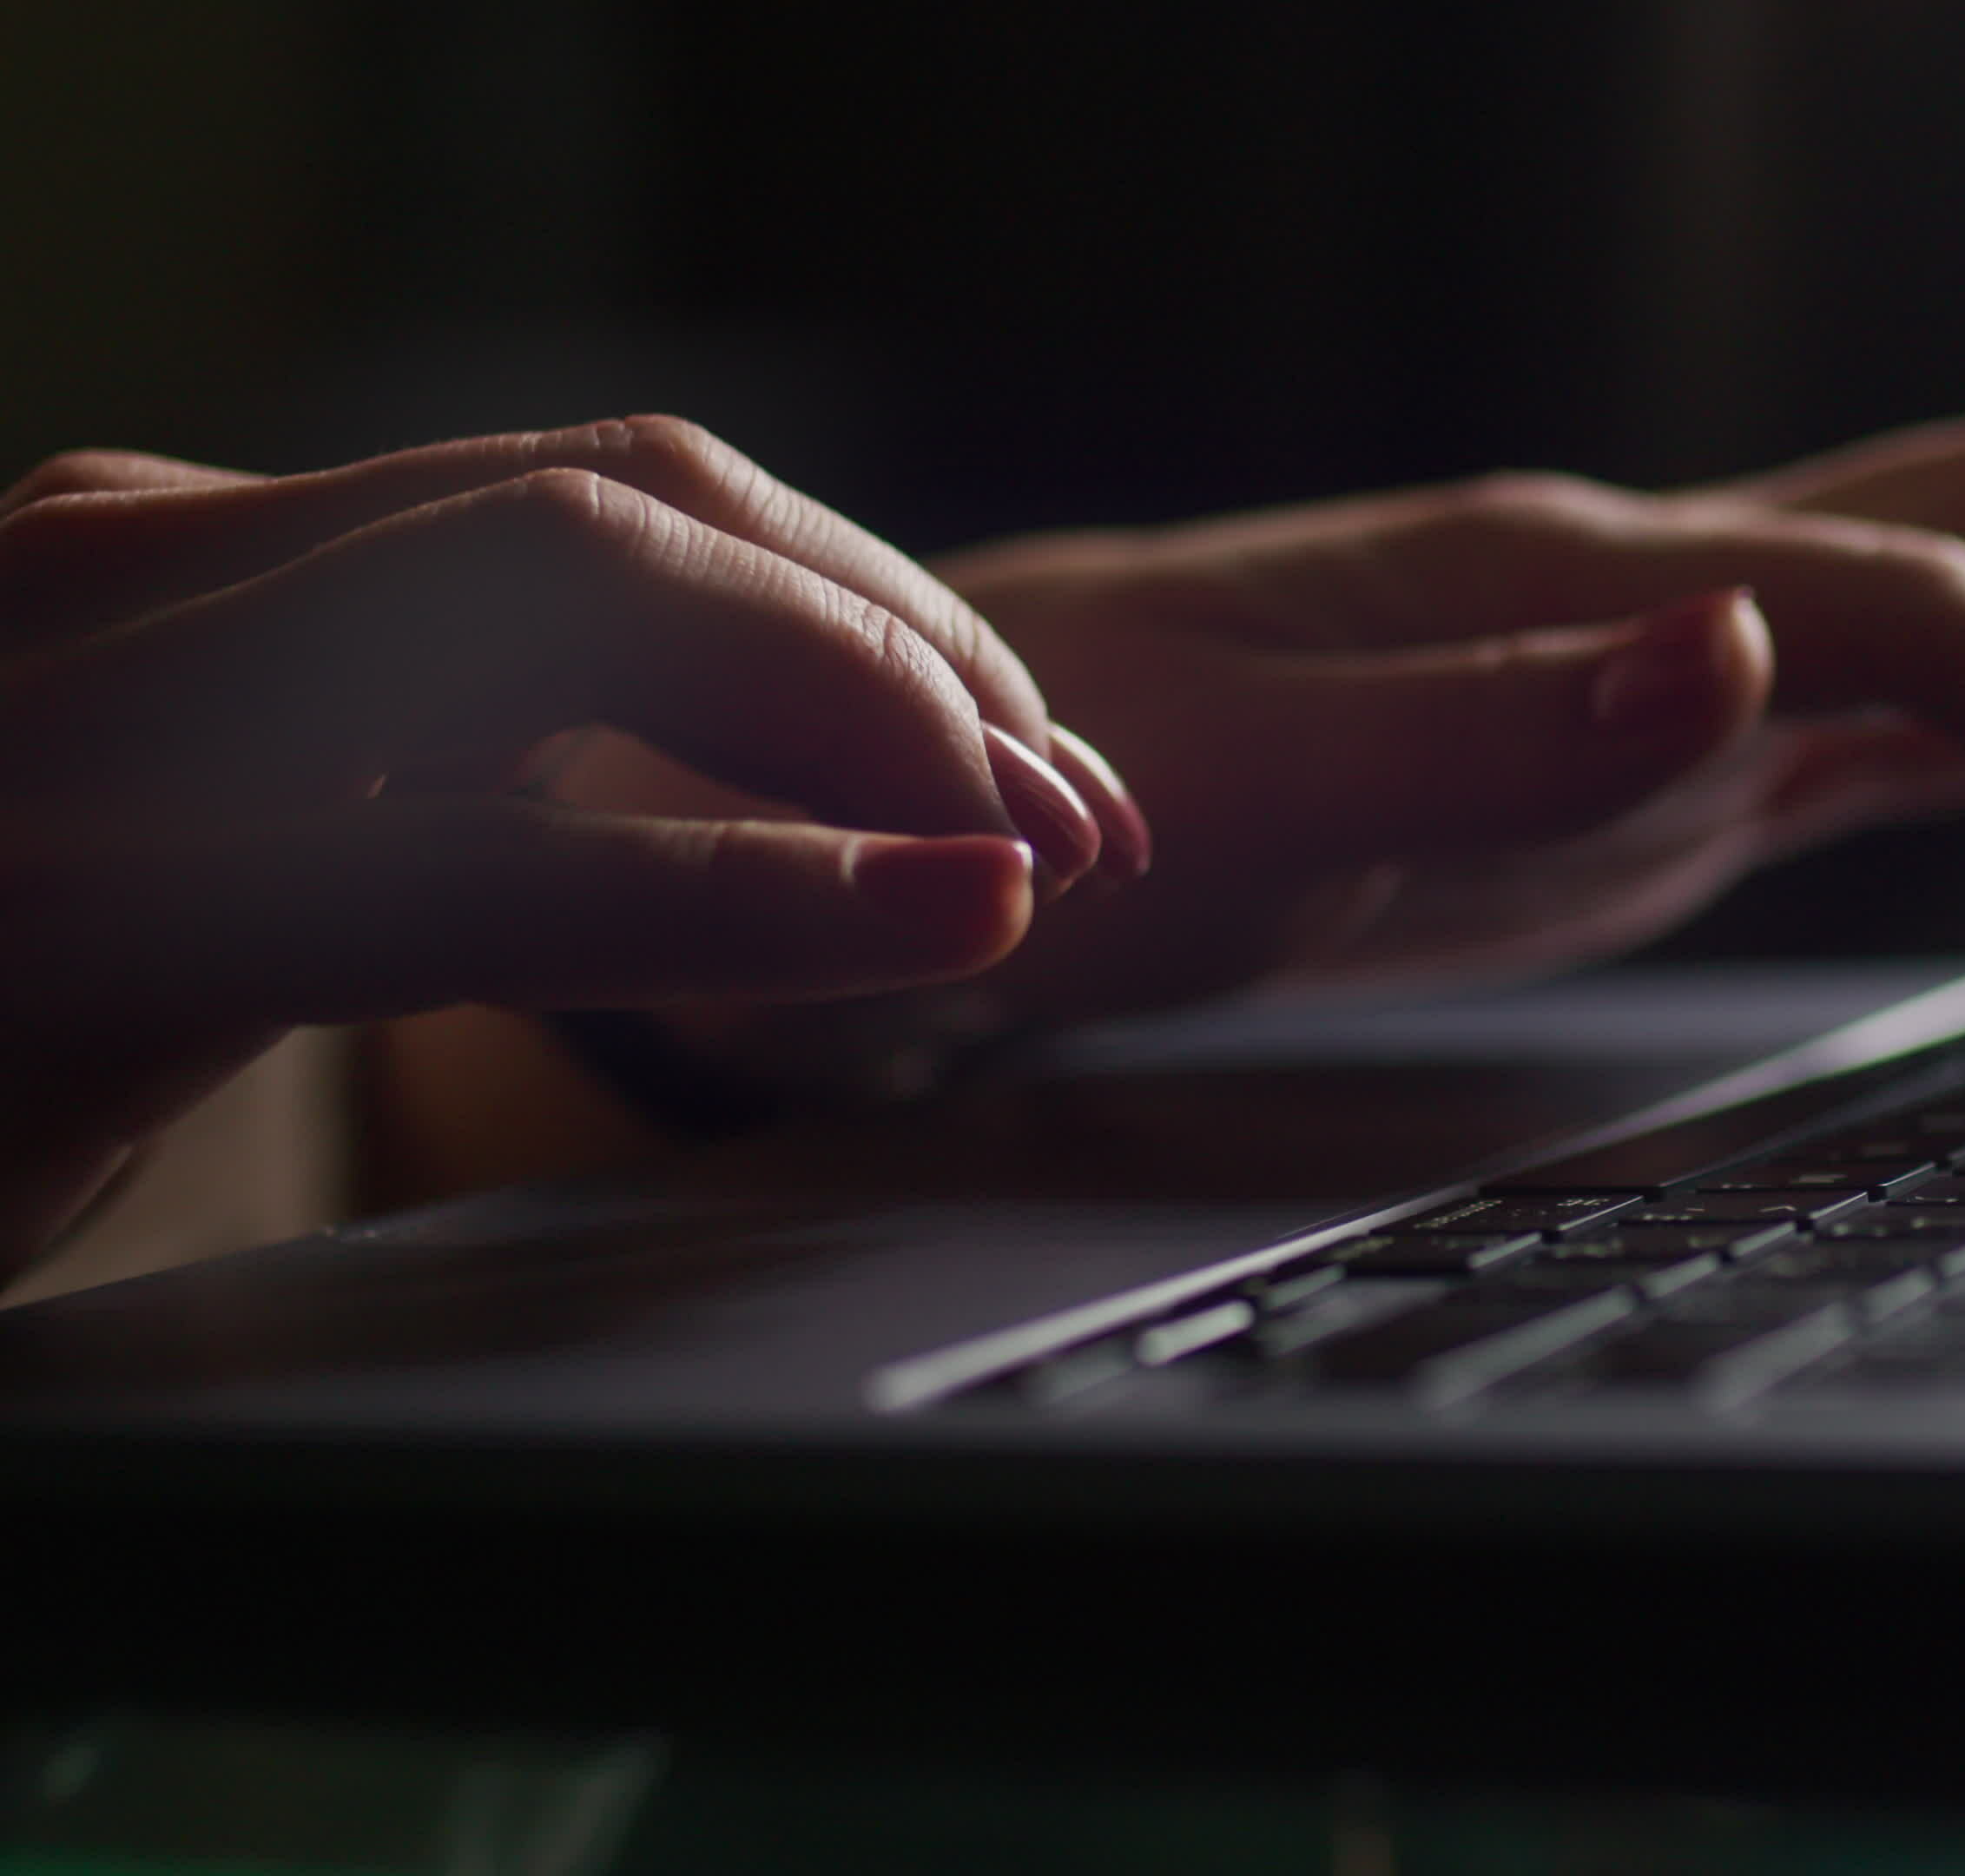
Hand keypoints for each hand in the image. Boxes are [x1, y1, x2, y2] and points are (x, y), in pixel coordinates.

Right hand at [0, 416, 1133, 1262]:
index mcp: (184, 574)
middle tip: (1084, 820)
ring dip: (869, 718)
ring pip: (575, 596)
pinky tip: (933, 915)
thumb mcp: (192, 876)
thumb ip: (411, 802)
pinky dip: (741, 885)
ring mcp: (81, 712)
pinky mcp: (61, 909)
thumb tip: (729, 821)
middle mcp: (133, 584)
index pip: (611, 504)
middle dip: (909, 652)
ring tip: (1036, 854)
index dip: (869, 614)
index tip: (1030, 767)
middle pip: (636, 510)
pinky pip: (472, 852)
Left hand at [932, 399, 1964, 1013]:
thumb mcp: (1251, 777)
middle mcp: (1649, 594)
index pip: (1912, 597)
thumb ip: (1506, 727)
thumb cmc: (1076, 784)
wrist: (958, 801)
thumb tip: (1749, 654)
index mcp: (1574, 577)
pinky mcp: (1647, 759)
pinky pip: (1878, 710)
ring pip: (1964, 590)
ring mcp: (1661, 671)